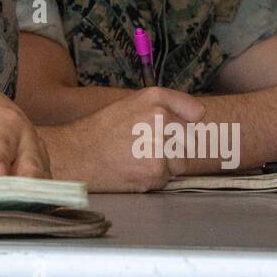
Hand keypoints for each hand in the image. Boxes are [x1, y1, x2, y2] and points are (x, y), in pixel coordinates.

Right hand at [43, 87, 205, 191]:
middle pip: (188, 141)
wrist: (76, 154)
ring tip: (135, 158)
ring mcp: (160, 146)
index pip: (195, 113)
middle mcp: (161, 118)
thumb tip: (200, 114)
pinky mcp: (156, 172)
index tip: (177, 129)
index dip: (186, 124)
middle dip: (172, 147)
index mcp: (155, 98)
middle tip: (142, 146)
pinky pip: (166, 179)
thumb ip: (167, 105)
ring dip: (163, 165)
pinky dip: (151, 179)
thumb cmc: (102, 130)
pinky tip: (132, 170)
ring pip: (179, 162)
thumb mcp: (131, 103)